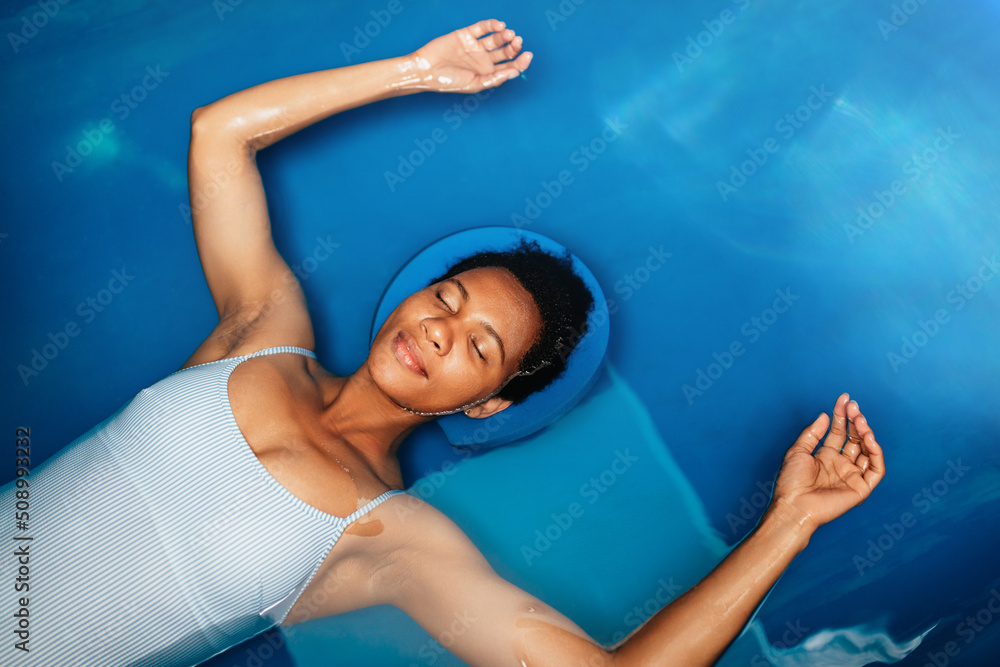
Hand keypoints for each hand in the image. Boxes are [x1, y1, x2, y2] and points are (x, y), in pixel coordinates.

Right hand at [405, 19, 531, 92]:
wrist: (426, 71)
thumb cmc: (448, 82)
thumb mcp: (474, 85)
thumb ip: (495, 79)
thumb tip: (515, 73)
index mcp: (488, 73)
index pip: (509, 66)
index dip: (520, 61)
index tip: (528, 56)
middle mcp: (484, 59)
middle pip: (505, 51)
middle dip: (514, 46)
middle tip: (518, 41)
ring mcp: (476, 46)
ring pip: (496, 38)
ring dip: (505, 35)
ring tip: (509, 34)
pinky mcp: (466, 35)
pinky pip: (482, 27)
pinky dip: (492, 25)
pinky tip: (499, 26)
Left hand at [767, 393, 885, 532]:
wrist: (794, 506)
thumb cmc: (791, 482)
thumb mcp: (798, 451)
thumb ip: (813, 433)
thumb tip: (825, 415)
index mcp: (826, 456)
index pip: (839, 432)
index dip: (842, 415)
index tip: (844, 398)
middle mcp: (841, 465)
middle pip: (854, 438)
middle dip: (855, 421)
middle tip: (853, 406)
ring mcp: (852, 476)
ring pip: (867, 451)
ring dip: (865, 433)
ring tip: (860, 420)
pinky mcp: (861, 488)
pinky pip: (876, 470)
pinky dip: (876, 453)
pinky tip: (868, 438)